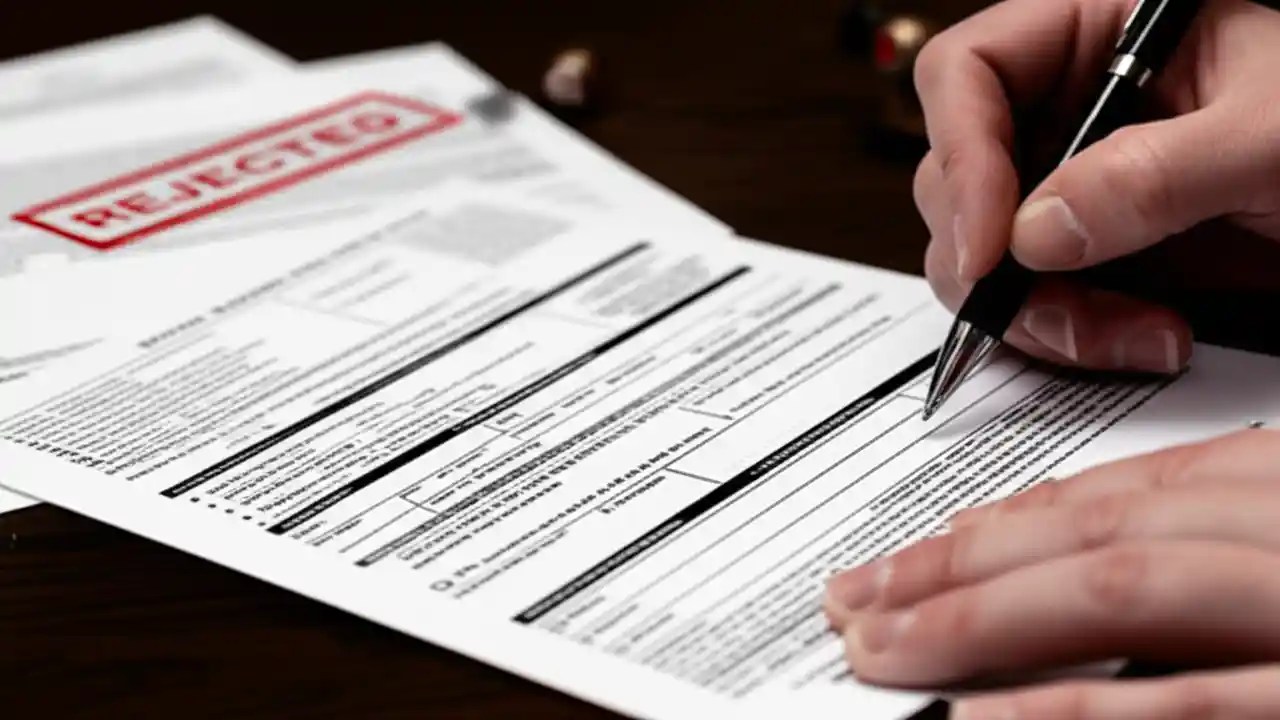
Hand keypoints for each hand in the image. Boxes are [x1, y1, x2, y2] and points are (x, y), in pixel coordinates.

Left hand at [823, 428, 1279, 718]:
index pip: (1147, 487)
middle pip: (1102, 530)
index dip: (1024, 515)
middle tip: (859, 594)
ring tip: (876, 647)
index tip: (938, 539)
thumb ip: (1226, 547)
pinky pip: (1189, 702)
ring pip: (1117, 587)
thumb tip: (1101, 558)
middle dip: (962, 562)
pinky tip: (975, 717)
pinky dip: (1071, 707)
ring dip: (978, 617)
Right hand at [914, 0, 1279, 372]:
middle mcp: (1070, 112)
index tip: (990, 243)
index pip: (968, 73)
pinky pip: (1034, 303)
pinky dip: (1072, 339)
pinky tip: (1141, 340)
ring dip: (1040, 315)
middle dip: (995, 260)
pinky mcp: (1096, 256)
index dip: (961, 156)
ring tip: (1129, 335)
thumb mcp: (1271, 133)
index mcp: (1097, 36)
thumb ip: (1155, 173)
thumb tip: (1035, 230)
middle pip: (958, 179)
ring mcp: (1076, 188)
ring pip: (986, 257)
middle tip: (1046, 305)